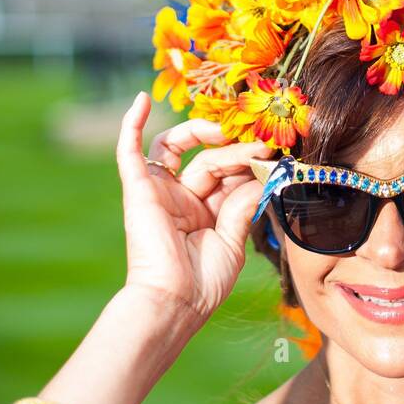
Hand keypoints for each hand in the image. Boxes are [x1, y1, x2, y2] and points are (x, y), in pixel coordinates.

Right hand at [115, 91, 273, 323]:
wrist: (174, 303)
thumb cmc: (203, 283)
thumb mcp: (233, 241)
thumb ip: (243, 205)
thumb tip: (260, 175)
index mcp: (204, 211)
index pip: (227, 172)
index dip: (248, 161)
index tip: (274, 154)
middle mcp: (181, 197)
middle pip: (209, 158)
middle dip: (237, 151)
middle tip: (263, 146)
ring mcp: (159, 191)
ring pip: (178, 146)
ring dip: (200, 132)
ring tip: (225, 130)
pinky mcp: (138, 189)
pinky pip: (128, 151)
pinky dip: (131, 124)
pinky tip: (141, 100)